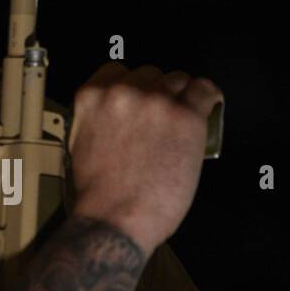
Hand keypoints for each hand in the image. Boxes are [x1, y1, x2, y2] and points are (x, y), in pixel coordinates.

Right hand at [69, 64, 223, 254]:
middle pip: (150, 74)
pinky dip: (208, 97)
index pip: (117, 70)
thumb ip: (97, 119)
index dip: (132, 86)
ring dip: (181, 97)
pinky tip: (209, 106)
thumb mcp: (80, 144)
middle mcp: (123, 93)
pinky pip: (204, 90)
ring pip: (177, 80)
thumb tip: (117, 115)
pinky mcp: (185, 117)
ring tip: (182, 120)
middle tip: (161, 119)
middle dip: (156, 93)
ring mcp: (155, 103)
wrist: (113, 220)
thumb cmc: (98, 195)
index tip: (139, 97)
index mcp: (92, 97)